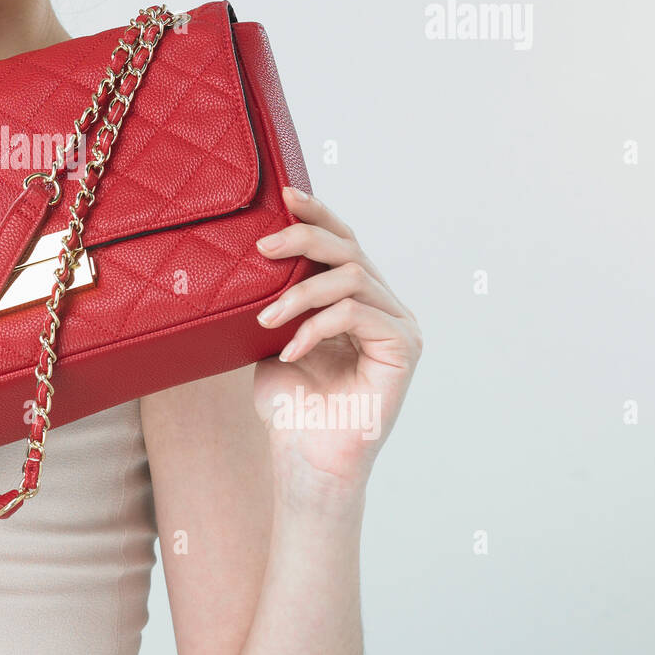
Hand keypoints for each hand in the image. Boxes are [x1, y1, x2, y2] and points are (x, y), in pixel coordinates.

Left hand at [251, 187, 422, 497]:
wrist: (305, 459)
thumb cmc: (291, 405)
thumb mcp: (272, 338)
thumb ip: (275, 298)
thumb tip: (250, 255)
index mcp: (357, 298)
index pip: (343, 242)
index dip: (318, 214)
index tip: (286, 195)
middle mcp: (384, 306)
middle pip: (350, 249)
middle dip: (304, 238)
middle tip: (263, 246)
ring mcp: (399, 327)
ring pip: (354, 277)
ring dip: (301, 292)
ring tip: (265, 319)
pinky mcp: (403, 350)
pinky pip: (359, 314)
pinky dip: (317, 326)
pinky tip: (290, 350)